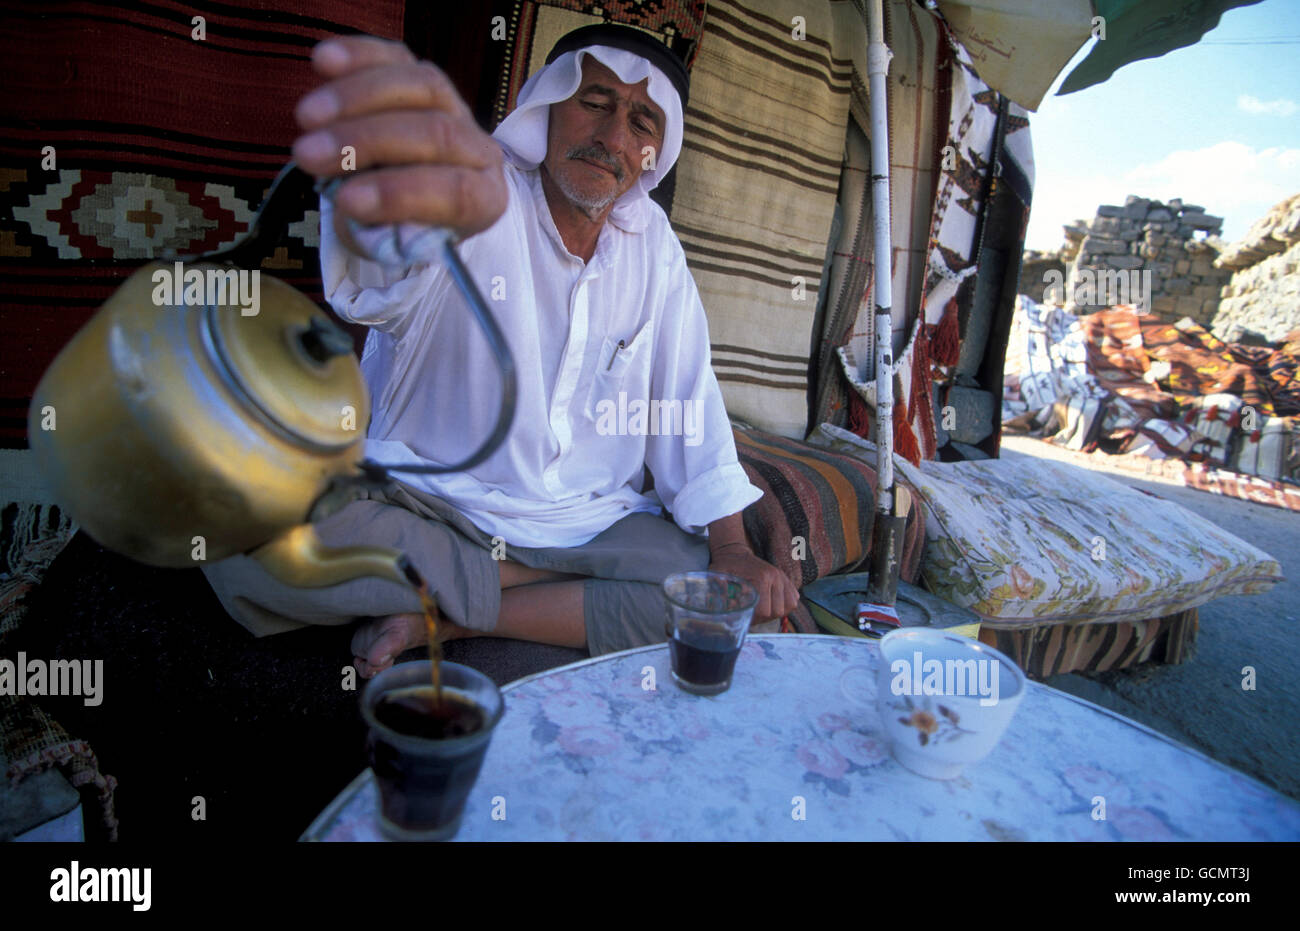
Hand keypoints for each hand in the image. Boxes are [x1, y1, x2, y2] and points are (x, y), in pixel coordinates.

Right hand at [292, 36, 506, 246]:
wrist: (400, 196)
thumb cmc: (395, 225)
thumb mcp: (388, 242)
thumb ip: (378, 229)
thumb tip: (353, 201)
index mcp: (485, 200)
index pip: (457, 193)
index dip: (401, 195)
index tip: (345, 202)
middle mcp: (479, 149)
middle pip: (434, 133)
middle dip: (365, 142)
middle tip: (308, 156)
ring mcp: (455, 106)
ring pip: (419, 86)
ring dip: (355, 98)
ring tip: (305, 118)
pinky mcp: (422, 75)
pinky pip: (396, 56)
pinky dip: (358, 55)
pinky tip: (321, 61)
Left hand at [708, 545, 800, 622]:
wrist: (735, 552)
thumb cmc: (726, 566)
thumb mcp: (717, 576)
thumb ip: (719, 589)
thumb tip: (724, 605)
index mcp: (761, 578)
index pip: (764, 611)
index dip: (754, 619)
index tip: (746, 617)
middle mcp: (775, 577)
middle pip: (777, 611)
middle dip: (764, 618)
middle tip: (753, 615)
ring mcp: (783, 577)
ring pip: (789, 606)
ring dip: (776, 612)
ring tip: (763, 610)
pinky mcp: (786, 579)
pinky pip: (794, 598)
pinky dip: (785, 605)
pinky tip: (772, 603)